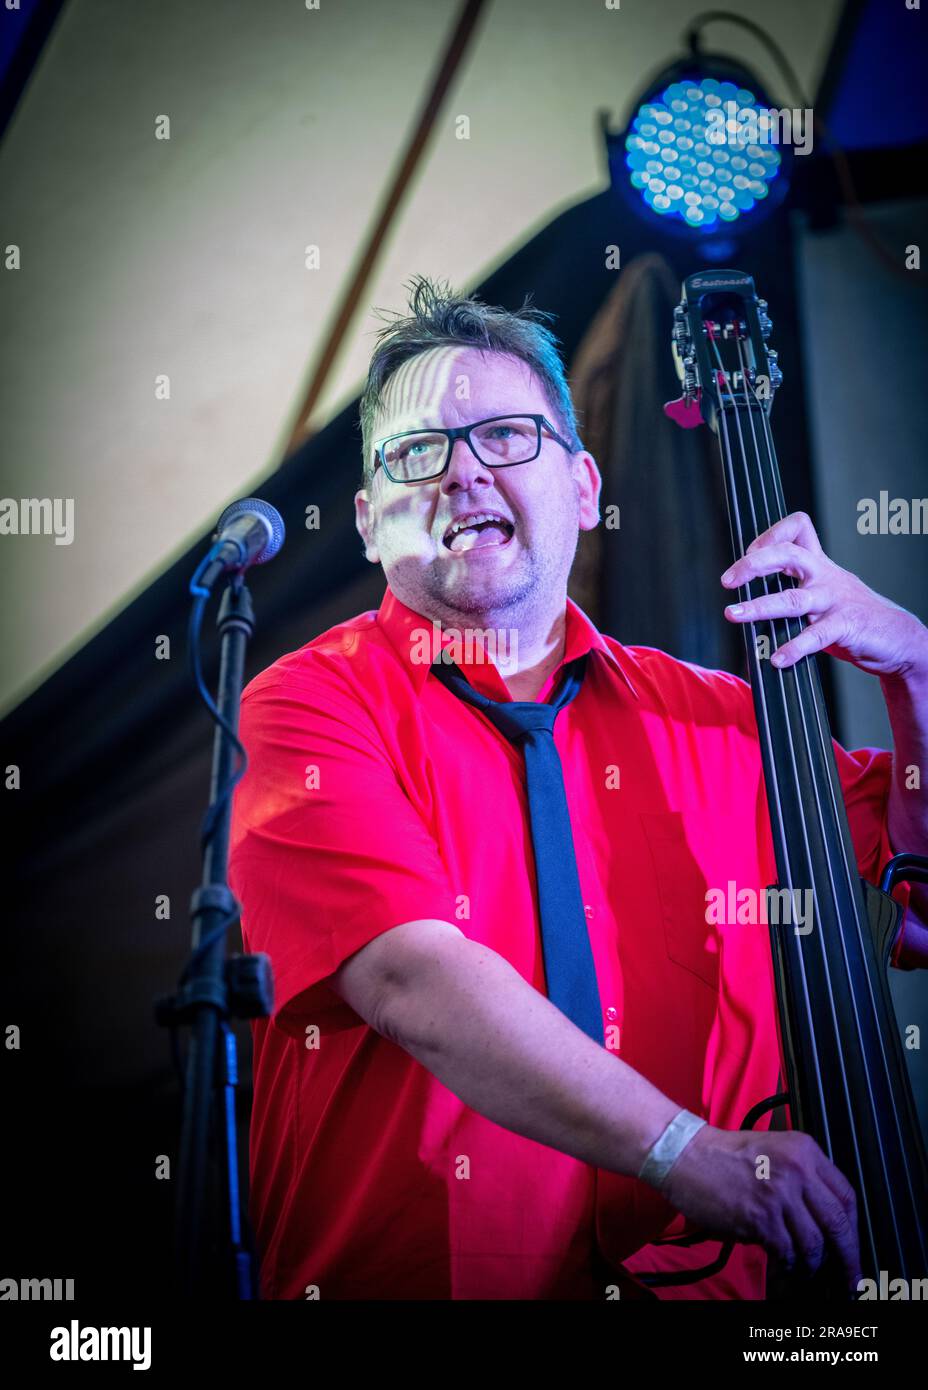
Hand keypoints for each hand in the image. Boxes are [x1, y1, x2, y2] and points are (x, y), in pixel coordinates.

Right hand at [660, 1124, 860, 1292]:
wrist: (684, 1154)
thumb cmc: (724, 1156)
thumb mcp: (773, 1150)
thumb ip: (801, 1178)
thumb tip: (822, 1222)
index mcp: (804, 1150)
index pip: (847, 1195)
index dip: (853, 1228)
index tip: (853, 1248)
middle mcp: (798, 1169)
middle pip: (839, 1223)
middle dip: (848, 1258)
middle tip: (849, 1279)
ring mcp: (780, 1193)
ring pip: (815, 1244)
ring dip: (811, 1265)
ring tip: (802, 1270)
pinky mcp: (760, 1216)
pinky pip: (787, 1253)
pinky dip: (788, 1266)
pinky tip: (782, 1266)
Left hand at [720, 511, 927, 678]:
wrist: (897, 637)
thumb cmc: (852, 614)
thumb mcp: (824, 591)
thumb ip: (793, 586)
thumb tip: (746, 601)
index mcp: (819, 565)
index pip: (797, 529)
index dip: (769, 535)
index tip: (747, 553)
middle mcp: (824, 577)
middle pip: (787, 555)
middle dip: (753, 565)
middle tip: (727, 581)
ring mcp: (834, 601)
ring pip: (793, 598)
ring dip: (759, 607)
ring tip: (734, 615)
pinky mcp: (845, 625)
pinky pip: (815, 635)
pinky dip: (794, 648)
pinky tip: (777, 659)